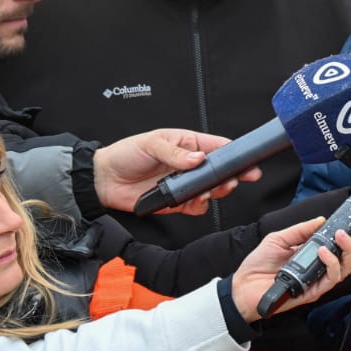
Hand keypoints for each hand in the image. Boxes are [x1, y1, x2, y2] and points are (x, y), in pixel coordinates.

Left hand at [93, 129, 261, 214]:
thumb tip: (198, 159)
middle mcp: (190, 165)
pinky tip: (194, 201)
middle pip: (220, 172)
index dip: (234, 154)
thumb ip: (175, 153)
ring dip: (215, 192)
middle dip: (231, 177)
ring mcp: (185, 184)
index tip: (246, 161)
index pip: (218, 147)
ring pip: (212, 190)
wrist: (105, 180)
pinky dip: (200, 205)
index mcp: (188, 144)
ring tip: (209, 191)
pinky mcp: (177, 201)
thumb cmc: (126, 154)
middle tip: (233, 181)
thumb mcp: (151, 144)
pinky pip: (197, 206)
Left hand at [228, 214, 350, 319]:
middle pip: (349, 258)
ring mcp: (318, 282)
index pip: (342, 245)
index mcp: (315, 255)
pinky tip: (323, 253)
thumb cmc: (258, 265)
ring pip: (345, 269)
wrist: (241, 287)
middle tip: (348, 230)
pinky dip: (330, 264)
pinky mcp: (312, 292)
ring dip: (344, 252)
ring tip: (338, 238)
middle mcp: (320, 269)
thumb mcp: (280, 238)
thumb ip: (301, 230)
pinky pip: (329, 280)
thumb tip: (322, 220)